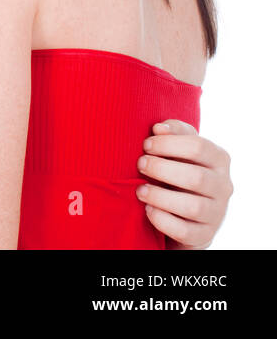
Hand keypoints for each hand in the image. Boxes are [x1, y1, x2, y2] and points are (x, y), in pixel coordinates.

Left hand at [137, 120, 231, 248]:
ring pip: (193, 207)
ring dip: (160, 196)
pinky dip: (162, 220)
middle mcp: (223, 186)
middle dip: (161, 169)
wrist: (185, 209)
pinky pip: (185, 231)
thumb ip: (173, 133)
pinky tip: (148, 209)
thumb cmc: (178, 168)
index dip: (168, 144)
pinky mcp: (204, 235)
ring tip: (140, 189)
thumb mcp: (178, 148)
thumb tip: (159, 127)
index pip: (199, 147)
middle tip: (140, 164)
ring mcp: (217, 213)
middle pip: (196, 177)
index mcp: (218, 159)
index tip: (146, 144)